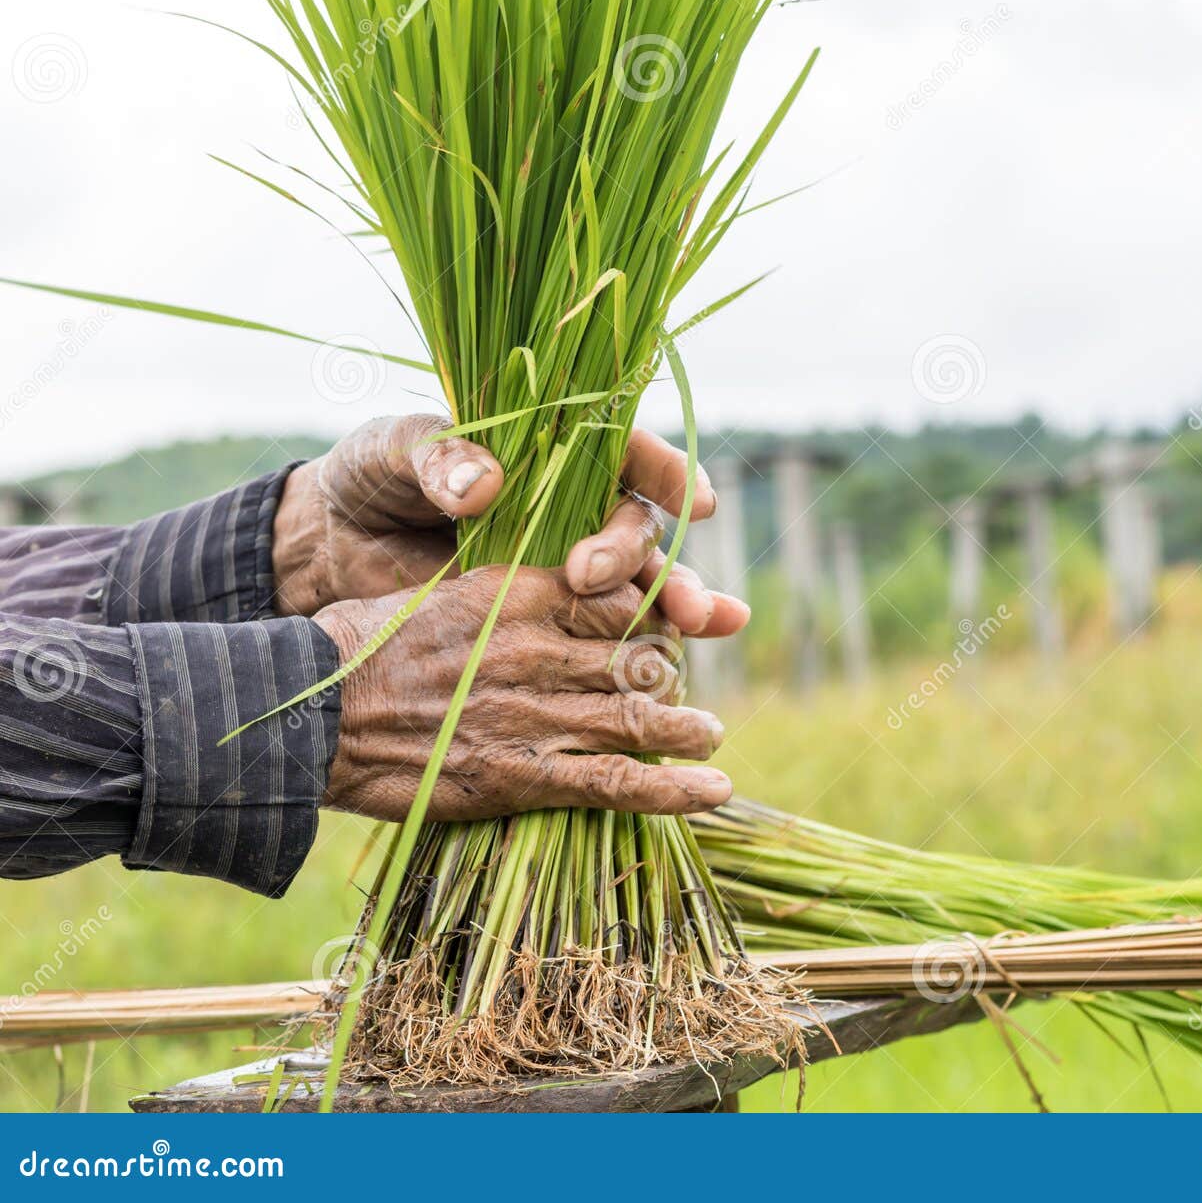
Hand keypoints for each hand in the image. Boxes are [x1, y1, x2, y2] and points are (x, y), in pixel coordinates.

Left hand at [273, 417, 748, 639]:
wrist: (332, 547)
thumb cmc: (370, 478)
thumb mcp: (391, 453)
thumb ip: (436, 458)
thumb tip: (486, 484)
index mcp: (551, 446)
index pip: (623, 449)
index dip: (666, 470)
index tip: (691, 497)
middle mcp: (575, 503)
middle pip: (638, 524)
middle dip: (648, 555)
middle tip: (624, 585)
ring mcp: (567, 561)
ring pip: (640, 579)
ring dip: (674, 600)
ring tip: (691, 624)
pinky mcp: (551, 615)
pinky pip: (614, 627)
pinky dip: (659, 637)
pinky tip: (694, 651)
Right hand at [312, 568, 729, 821]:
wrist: (307, 712)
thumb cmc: (363, 647)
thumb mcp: (440, 591)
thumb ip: (505, 592)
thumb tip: (554, 591)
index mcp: (518, 590)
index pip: (618, 593)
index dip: (651, 612)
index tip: (660, 628)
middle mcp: (536, 646)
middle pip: (637, 655)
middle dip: (669, 675)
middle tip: (678, 691)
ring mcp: (531, 712)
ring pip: (639, 716)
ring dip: (687, 731)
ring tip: (711, 738)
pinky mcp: (518, 774)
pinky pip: (614, 781)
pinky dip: (672, 790)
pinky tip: (713, 792)